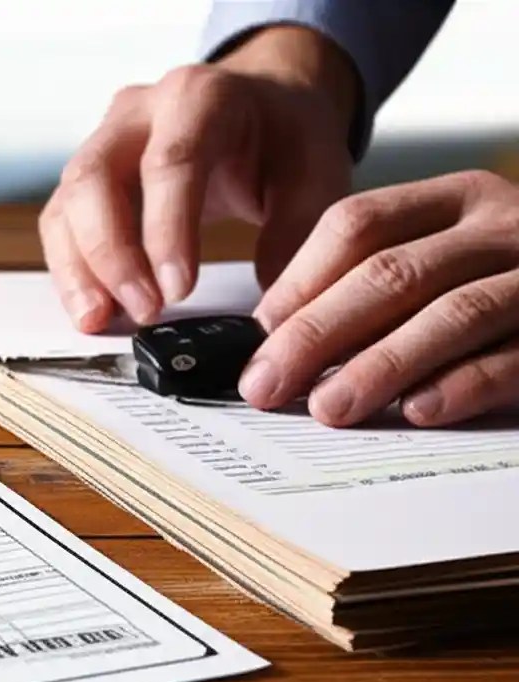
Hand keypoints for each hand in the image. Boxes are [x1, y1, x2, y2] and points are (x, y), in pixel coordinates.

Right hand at [40, 26, 354, 330]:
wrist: (261, 105)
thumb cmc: (284, 137)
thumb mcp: (315, 171)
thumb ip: (298, 233)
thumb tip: (271, 308)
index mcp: (199, 97)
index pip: (170, 161)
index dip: (167, 230)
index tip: (178, 292)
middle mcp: (136, 113)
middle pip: (95, 179)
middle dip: (112, 254)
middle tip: (145, 311)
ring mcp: (102, 143)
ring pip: (67, 205)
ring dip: (78, 269)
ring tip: (100, 320)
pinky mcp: (86, 179)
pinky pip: (61, 225)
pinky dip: (71, 271)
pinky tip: (94, 309)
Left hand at [241, 170, 518, 426]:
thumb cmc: (503, 286)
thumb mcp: (444, 258)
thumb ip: (374, 282)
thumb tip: (274, 335)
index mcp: (455, 199)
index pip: (359, 224)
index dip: (300, 279)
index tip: (259, 333)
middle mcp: (501, 226)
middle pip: (391, 272)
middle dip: (318, 333)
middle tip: (266, 385)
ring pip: (451, 315)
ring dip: (381, 365)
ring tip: (327, 408)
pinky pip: (515, 357)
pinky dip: (463, 384)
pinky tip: (418, 410)